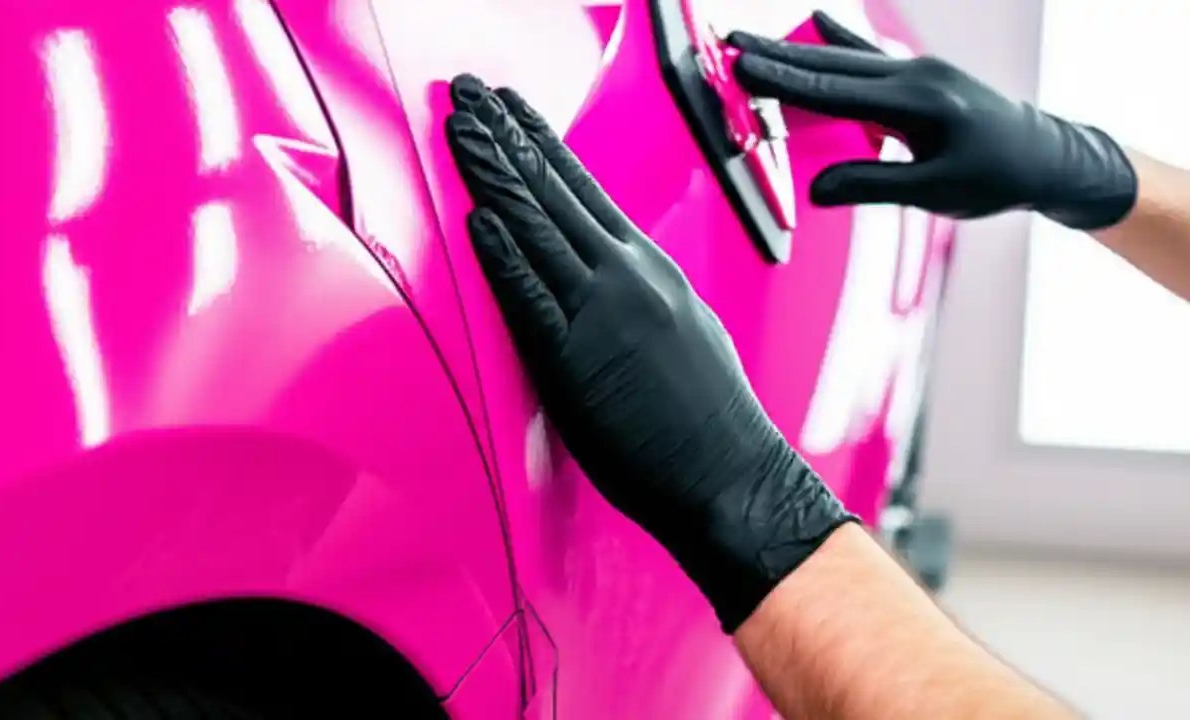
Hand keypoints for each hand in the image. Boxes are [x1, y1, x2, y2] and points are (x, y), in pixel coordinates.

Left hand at [446, 74, 853, 630]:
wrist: (733, 475)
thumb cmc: (711, 418)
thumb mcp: (688, 329)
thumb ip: (644, 295)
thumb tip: (618, 280)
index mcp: (652, 271)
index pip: (585, 190)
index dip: (542, 144)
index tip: (512, 110)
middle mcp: (628, 279)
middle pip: (554, 192)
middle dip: (505, 137)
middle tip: (470, 92)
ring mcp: (601, 315)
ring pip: (537, 229)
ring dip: (493, 174)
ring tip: (460, 129)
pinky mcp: (574, 362)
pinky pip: (531, 297)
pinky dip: (503, 254)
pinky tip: (480, 219)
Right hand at [729, 11, 1136, 229]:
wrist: (1045, 155)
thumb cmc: (995, 178)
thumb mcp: (935, 193)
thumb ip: (874, 186)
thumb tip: (817, 190)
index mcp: (915, 104)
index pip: (834, 92)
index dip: (784, 81)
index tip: (744, 68)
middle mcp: (912, 77)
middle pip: (829, 65)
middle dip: (775, 55)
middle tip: (729, 44)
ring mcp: (916, 70)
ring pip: (843, 58)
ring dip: (794, 49)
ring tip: (751, 39)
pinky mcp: (917, 76)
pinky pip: (866, 56)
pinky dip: (836, 40)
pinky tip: (816, 20)